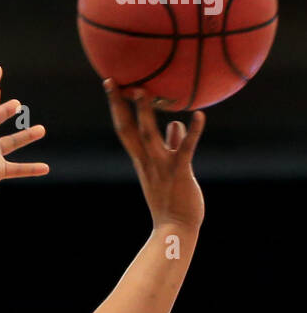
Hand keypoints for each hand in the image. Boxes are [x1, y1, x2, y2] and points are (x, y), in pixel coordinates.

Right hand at [104, 79, 205, 230]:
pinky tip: (200, 115)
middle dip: (120, 106)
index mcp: (142, 160)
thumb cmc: (173, 201)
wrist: (175, 230)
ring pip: (149, 136)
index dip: (117, 107)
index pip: (125, 129)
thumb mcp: (169, 168)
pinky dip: (192, 133)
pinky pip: (185, 150)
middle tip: (113, 82)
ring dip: (146, 114)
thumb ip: (171, 144)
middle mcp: (147, 161)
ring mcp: (161, 167)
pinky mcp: (179, 173)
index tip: (112, 85)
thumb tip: (176, 123)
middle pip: (128, 129)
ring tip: (146, 91)